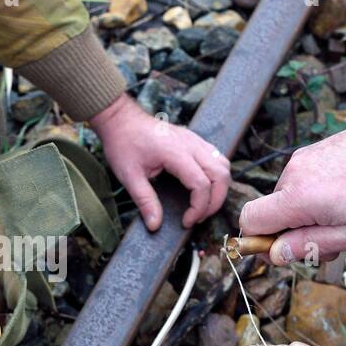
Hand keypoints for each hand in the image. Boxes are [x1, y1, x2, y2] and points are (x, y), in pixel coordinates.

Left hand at [92, 94, 229, 230]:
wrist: (121, 120)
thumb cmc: (123, 144)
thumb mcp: (129, 176)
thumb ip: (144, 201)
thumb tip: (154, 225)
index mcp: (175, 152)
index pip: (201, 184)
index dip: (199, 207)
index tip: (186, 221)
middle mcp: (190, 144)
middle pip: (221, 175)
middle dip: (215, 201)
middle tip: (198, 217)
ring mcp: (195, 140)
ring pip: (223, 165)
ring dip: (220, 188)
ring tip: (203, 205)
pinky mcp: (194, 140)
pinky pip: (216, 158)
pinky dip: (217, 176)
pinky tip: (203, 188)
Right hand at [239, 118, 345, 265]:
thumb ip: (310, 245)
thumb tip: (275, 254)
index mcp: (298, 197)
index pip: (250, 220)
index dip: (260, 241)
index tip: (286, 251)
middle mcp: (294, 174)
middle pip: (272, 213)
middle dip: (294, 233)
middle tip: (333, 242)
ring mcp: (305, 158)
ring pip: (290, 198)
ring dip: (308, 215)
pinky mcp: (317, 151)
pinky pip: (304, 181)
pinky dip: (317, 196)